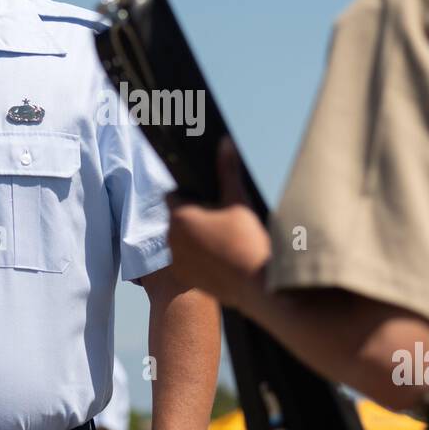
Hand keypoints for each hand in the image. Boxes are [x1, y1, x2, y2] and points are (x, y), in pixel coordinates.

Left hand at [166, 137, 271, 307]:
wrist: (257, 286)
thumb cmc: (247, 241)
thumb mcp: (238, 201)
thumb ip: (227, 170)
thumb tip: (225, 142)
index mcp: (179, 216)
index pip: (173, 195)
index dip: (190, 194)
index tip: (207, 199)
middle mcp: (171, 239)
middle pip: (177, 218)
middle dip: (193, 216)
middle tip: (220, 221)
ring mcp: (177, 261)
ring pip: (181, 240)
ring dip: (194, 237)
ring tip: (223, 240)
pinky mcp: (185, 278)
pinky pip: (186, 260)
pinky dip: (197, 258)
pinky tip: (220, 259)